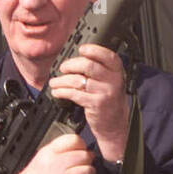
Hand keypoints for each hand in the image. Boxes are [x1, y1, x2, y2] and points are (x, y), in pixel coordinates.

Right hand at [0, 131, 101, 173]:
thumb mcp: (42, 157)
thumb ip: (59, 151)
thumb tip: (79, 148)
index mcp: (49, 152)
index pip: (73, 140)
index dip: (81, 144)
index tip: (82, 149)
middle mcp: (56, 165)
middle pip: (83, 155)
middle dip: (89, 159)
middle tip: (87, 162)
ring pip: (86, 171)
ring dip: (91, 173)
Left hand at [51, 44, 128, 162]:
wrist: (115, 124)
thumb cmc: (109, 101)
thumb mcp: (111, 82)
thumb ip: (100, 69)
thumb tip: (77, 59)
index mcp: (117, 72)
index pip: (107, 56)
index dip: (94, 50)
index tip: (81, 49)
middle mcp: (113, 81)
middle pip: (89, 65)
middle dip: (71, 65)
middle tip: (63, 67)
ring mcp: (105, 92)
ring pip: (79, 80)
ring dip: (62, 80)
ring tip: (55, 82)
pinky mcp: (96, 104)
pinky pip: (75, 94)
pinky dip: (62, 92)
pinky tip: (57, 92)